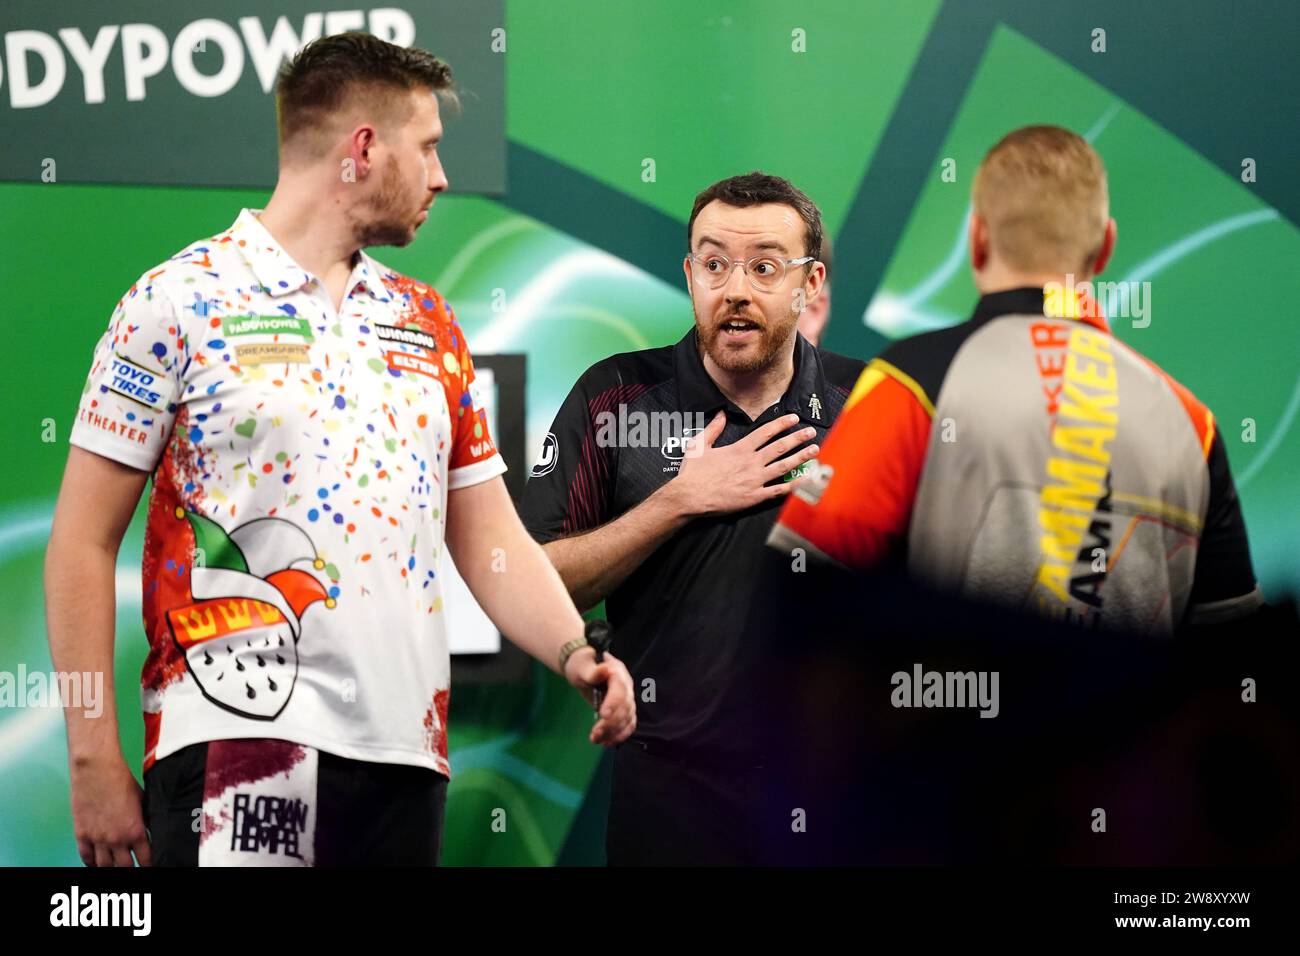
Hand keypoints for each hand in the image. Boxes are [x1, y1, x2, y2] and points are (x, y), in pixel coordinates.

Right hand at [70, 754, 151, 866]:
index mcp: (135, 830)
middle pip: (124, 867)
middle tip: (133, 867)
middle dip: (130, 868)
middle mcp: (116, 839)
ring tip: (115, 866)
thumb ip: (144, 818)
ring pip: (104, 866)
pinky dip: (91, 863)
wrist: (97, 770)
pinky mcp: (81, 834)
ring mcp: (97, 838)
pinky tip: (96, 862)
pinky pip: (86, 857)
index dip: (148, 864)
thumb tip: (149, 828)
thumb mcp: (142, 800)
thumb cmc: (121, 781)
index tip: (150, 865)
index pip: (145, 858)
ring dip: (111, 868)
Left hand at [562, 646, 636, 745]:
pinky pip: (629, 725)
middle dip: (611, 723)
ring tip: (595, 739)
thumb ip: (593, 672)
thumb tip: (604, 670)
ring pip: (627, 718)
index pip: (620, 690)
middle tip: (594, 733)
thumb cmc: (582, 667)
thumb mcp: (582, 667)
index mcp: (618, 672)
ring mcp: (628, 699)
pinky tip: (607, 742)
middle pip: (625, 707)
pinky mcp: (625, 710)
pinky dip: (620, 735)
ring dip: (613, 732)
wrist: (584, 670)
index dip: (614, 703)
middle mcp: (626, 686)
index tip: (603, 715)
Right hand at [667, 411, 818, 516]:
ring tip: (814, 450)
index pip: (766, 432)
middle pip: (780, 447)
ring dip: (801, 457)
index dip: (782, 424)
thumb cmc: (692, 473)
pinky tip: (806, 479)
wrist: (689, 497)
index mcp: (739, 449)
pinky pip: (778, 490)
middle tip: (811, 432)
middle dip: (798, 438)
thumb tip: (721, 413)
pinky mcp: (754, 497)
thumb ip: (713, 429)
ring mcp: (754, 480)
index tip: (794, 418)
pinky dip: (794, 485)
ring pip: (783, 466)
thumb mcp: (698, 445)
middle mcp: (751, 462)